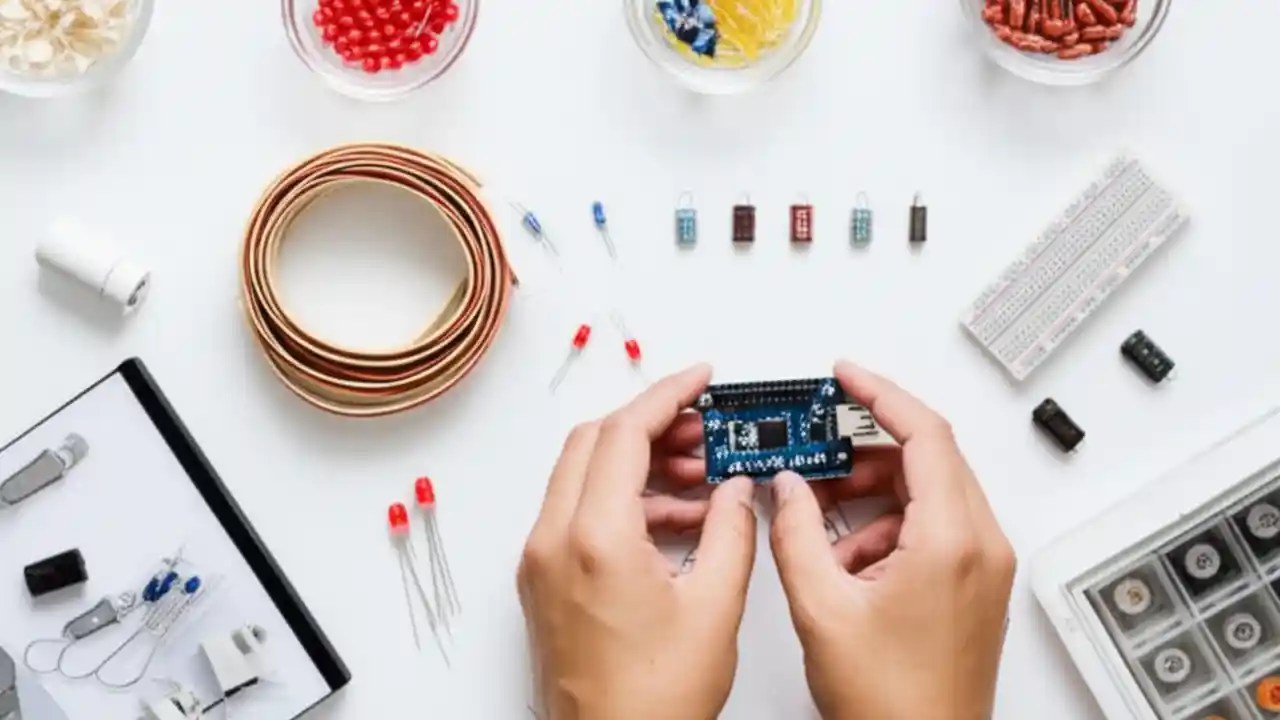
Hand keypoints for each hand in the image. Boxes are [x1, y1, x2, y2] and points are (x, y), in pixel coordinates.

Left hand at [518, 365, 756, 719]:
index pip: (624, 434)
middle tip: (703, 428)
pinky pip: (577, 514)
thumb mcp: (714, 607)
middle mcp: (553, 543)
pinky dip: (623, 502)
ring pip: (582, 476)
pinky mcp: (544, 582)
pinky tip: (678, 520)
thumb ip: (733, 533)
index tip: (698, 379)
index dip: (667, 395)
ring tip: (700, 477)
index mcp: (594, 540)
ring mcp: (542, 563)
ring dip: (639, 464)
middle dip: (652, 424)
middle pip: (594, 443)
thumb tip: (738, 491)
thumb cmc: (652, 701)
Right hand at [770, 362, 1015, 719]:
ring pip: (929, 493)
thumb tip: (787, 487)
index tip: (847, 375)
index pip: (924, 434)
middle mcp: (980, 547)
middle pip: (929, 459)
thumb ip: (795, 533)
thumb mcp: (821, 607)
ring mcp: (983, 568)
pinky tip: (846, 558)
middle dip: (867, 449)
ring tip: (822, 516)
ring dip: (874, 493)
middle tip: (818, 446)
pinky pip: (933, 529)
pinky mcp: (974, 586)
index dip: (880, 395)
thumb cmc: (891, 704)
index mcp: (951, 542)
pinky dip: (888, 527)